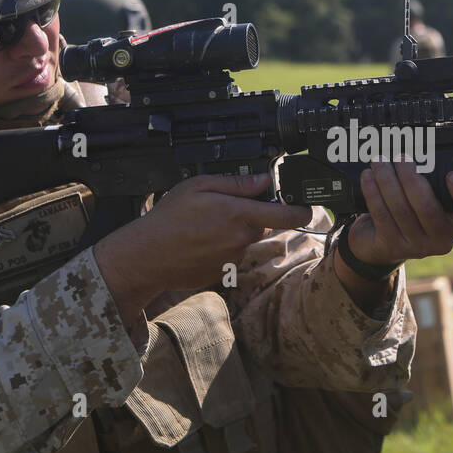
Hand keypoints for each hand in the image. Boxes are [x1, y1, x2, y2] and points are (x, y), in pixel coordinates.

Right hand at [95, 173, 311, 315]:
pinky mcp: (224, 272)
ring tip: (203, 226)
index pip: (288, 215)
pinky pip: (232, 254)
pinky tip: (199, 241)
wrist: (146, 257)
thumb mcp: (198, 186)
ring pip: (246, 238)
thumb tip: (263, 180)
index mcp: (239, 215)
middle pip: (264, 224)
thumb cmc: (168, 219)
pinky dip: (222, 246)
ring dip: (234, 231)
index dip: (303, 209)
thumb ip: (236, 183)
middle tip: (223, 207)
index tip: (306, 205)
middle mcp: (241, 239)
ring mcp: (234, 258)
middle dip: (252, 214)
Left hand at [348, 161, 452, 265]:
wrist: (381, 244)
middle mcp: (440, 239)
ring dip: (387, 181)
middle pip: (427, 208)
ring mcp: (415, 246)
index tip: (452, 175)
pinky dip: (373, 192)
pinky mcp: (391, 246)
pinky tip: (368, 177)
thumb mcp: (430, 201)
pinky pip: (382, 215)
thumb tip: (423, 145)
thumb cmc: (412, 212)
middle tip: (400, 157)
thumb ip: (434, 182)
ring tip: (379, 161)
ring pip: (400, 209)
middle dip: (411, 179)